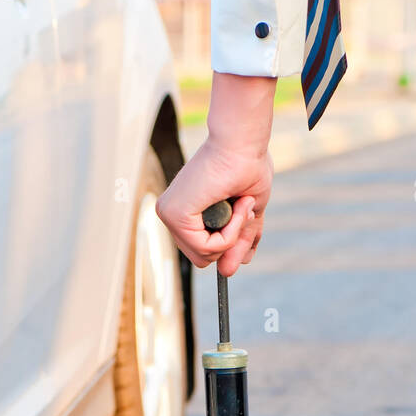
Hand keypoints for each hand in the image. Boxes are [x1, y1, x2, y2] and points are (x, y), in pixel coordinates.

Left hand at [156, 73, 275, 276]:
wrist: (244, 142)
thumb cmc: (247, 167)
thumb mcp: (246, 214)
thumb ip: (237, 241)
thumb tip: (227, 273)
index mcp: (183, 212)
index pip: (202, 248)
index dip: (229, 239)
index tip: (245, 210)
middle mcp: (170, 214)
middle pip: (201, 257)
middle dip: (231, 240)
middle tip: (244, 207)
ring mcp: (168, 214)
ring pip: (204, 256)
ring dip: (233, 235)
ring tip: (241, 204)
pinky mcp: (174, 215)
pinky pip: (206, 247)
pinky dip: (229, 233)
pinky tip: (236, 207)